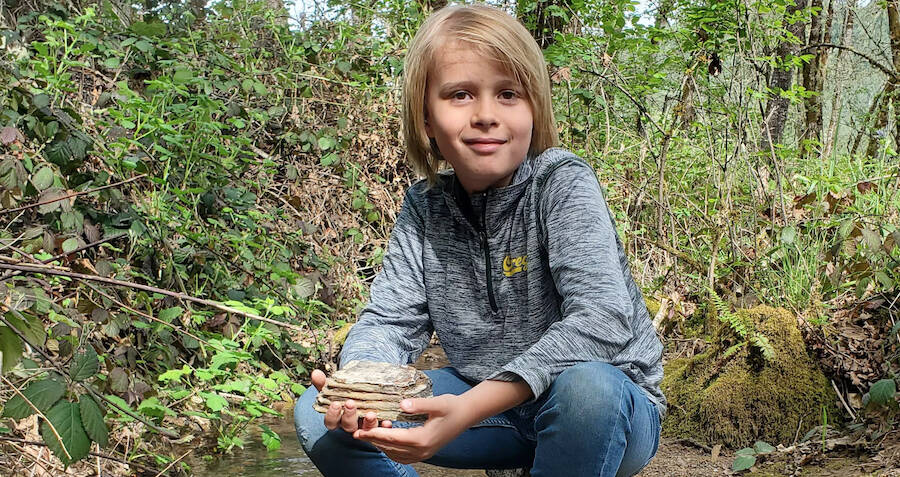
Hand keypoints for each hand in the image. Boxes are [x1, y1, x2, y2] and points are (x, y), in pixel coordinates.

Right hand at [311, 369, 382, 432]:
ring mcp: (364, 427)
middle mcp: (351, 425)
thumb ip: (325, 383)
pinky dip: (384, 426)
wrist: (365, 394)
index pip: (331, 422)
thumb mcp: (335, 388)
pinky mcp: (378, 427)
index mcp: (338, 418)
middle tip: (351, 404)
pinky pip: (381, 430)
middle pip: (347, 426)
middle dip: (349, 416)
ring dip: (368, 423)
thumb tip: (315, 373)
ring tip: (370, 414)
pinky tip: (387, 421)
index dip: (332, 415)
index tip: (335, 404)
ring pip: (365, 430)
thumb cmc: (346, 394)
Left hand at [353, 394, 470, 463]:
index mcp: (422, 439)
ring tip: (369, 436)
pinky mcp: (425, 453)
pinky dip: (391, 450)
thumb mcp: (436, 403)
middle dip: (373, 440)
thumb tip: (401, 404)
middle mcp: (422, 451)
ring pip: (395, 454)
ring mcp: (424, 454)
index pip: (392, 438)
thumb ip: (418, 405)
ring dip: (381, 445)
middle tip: (357, 433)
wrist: (467, 414)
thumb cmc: (452, 407)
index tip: (358, 431)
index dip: (374, 434)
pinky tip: (386, 442)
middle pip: (390, 448)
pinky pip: (403, 457)